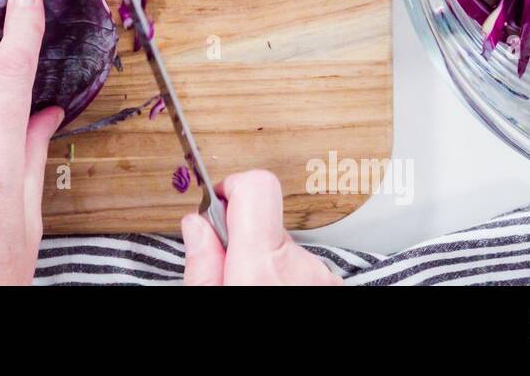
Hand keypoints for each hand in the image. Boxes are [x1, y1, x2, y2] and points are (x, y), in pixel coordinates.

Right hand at [181, 170, 340, 285]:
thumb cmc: (252, 343)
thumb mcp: (208, 300)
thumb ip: (202, 263)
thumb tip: (196, 224)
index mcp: (262, 263)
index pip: (256, 185)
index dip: (231, 188)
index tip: (217, 207)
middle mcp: (300, 263)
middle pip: (265, 221)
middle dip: (243, 240)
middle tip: (228, 271)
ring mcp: (322, 274)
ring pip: (283, 248)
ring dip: (266, 264)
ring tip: (252, 287)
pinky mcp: (333, 284)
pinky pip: (302, 267)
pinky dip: (285, 278)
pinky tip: (273, 292)